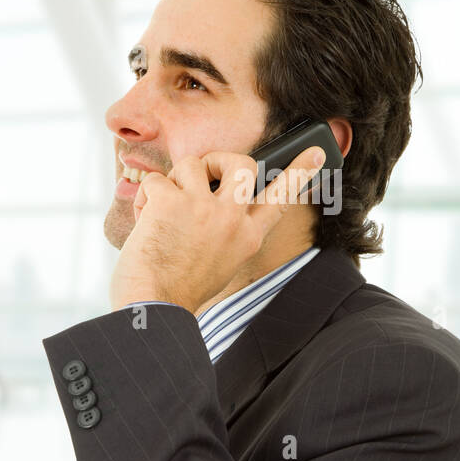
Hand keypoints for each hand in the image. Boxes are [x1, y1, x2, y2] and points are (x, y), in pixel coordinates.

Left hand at [109, 145, 325, 313]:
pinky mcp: (171, 202)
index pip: (282, 199)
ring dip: (173, 179)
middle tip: (200, 171)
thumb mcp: (220, 263)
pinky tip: (143, 218)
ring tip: (161, 206)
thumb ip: (225, 233)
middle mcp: (232, 220)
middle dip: (218, 159)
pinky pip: (156, 180)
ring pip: (193, 164)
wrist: (154, 307)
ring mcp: (203, 208)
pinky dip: (145, 197)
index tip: (316, 154)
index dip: (300, 172)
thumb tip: (210, 200)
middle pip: (242, 165)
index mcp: (248, 238)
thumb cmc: (177, 291)